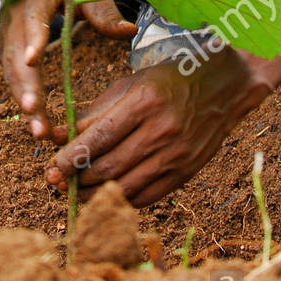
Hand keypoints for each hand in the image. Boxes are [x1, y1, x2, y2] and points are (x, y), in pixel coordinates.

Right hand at [0, 0, 135, 141]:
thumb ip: (104, 10)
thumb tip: (129, 32)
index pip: (33, 16)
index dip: (33, 37)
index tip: (34, 59)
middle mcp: (15, 16)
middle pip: (16, 53)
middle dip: (26, 85)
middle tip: (36, 112)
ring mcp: (8, 33)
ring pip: (12, 71)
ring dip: (24, 100)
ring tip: (39, 130)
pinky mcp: (9, 48)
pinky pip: (14, 76)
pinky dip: (24, 99)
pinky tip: (38, 123)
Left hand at [45, 44, 276, 206]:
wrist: (226, 86)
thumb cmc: (170, 79)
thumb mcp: (131, 84)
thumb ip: (96, 112)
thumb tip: (60, 136)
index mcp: (145, 103)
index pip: (100, 138)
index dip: (72, 157)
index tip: (53, 166)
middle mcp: (162, 131)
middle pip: (110, 167)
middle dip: (78, 179)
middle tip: (57, 181)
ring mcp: (177, 155)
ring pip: (126, 187)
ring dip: (95, 195)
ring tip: (76, 192)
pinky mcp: (186, 172)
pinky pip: (147, 196)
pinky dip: (122, 200)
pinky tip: (106, 196)